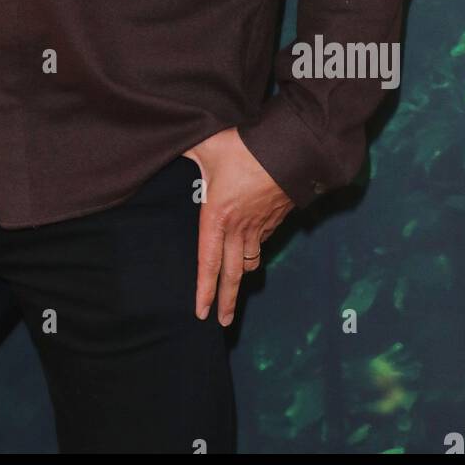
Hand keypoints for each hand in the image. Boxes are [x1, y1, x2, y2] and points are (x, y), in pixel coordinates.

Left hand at [181, 128, 293, 323]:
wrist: (292, 149)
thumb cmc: (246, 148)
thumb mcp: (208, 146)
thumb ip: (187, 149)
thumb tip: (173, 143)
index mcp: (218, 216)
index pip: (208, 262)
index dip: (204, 290)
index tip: (202, 313)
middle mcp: (239, 228)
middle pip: (232, 274)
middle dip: (226, 300)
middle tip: (223, 321)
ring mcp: (260, 225)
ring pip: (249, 260)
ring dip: (241, 276)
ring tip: (235, 288)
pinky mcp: (276, 218)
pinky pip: (263, 242)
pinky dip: (255, 251)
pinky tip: (251, 251)